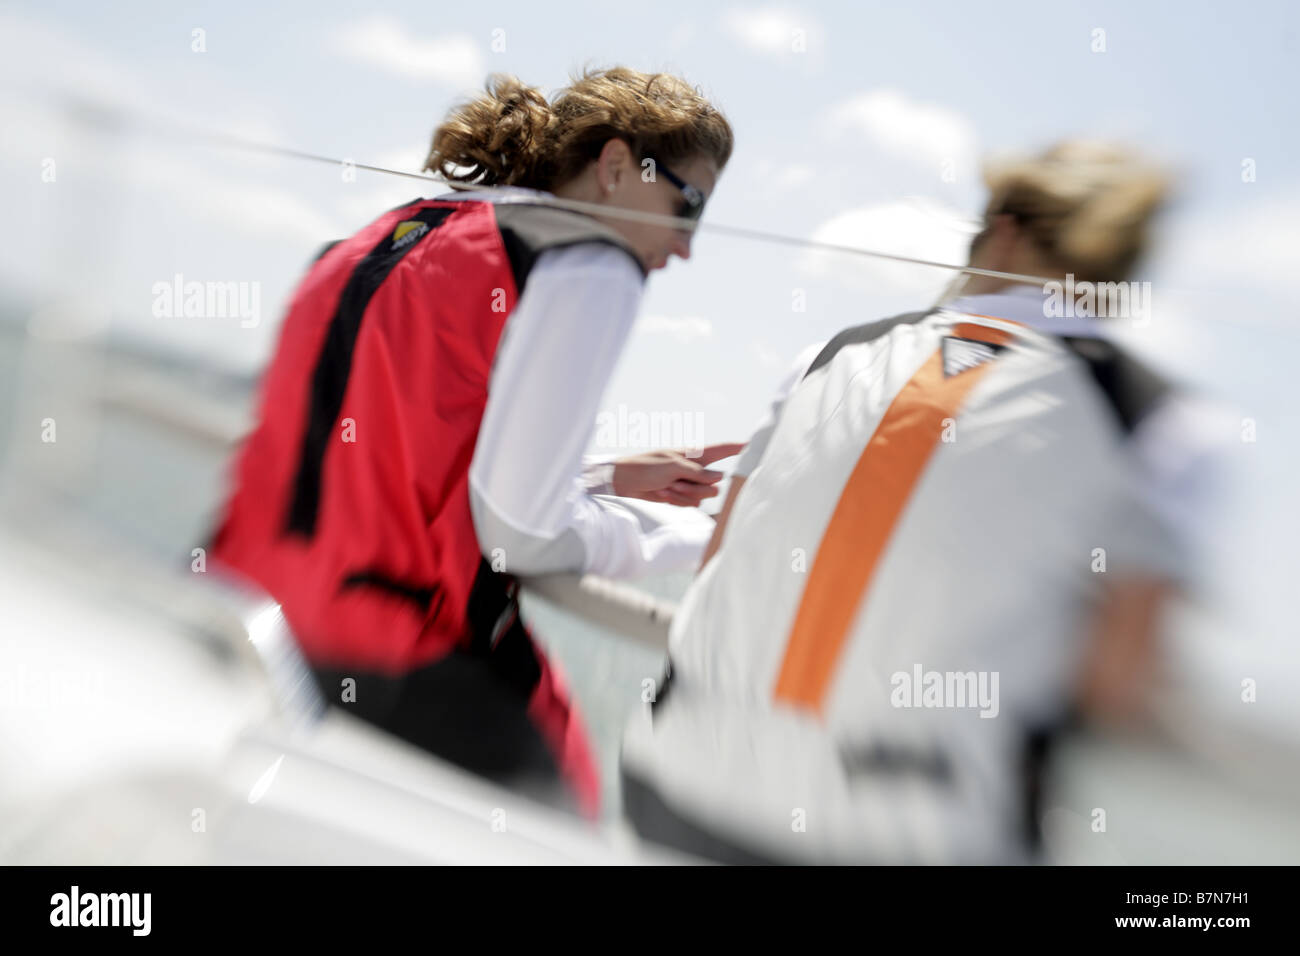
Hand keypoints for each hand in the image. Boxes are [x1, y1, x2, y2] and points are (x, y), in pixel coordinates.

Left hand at [609, 442, 745, 506]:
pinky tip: (662, 495)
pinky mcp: (682, 497)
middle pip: (714, 483)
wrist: (623, 483)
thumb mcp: (672, 466)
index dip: (739, 448)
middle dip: (696, 487)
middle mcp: (695, 469)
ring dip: (683, 495)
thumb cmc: (645, 467)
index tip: (756, 445)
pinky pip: (691, 505)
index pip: (722, 450)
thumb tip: (719, 479)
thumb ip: (697, 472)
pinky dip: (677, 502)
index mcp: (694, 454)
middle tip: (675, 482)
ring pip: (703, 497)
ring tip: (665, 488)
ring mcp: (689, 484)